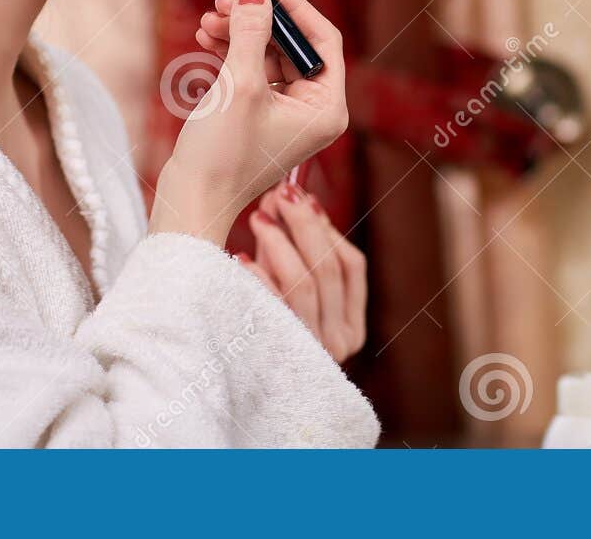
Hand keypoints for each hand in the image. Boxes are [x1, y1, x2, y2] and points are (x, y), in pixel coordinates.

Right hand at [149, 0, 347, 245]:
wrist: (191, 201)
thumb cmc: (223, 154)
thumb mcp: (239, 84)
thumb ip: (251, 32)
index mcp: (326, 108)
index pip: (322, 39)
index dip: (294, 5)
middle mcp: (313, 111)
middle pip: (292, 44)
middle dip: (259, 17)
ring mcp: (286, 114)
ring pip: (268, 54)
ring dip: (240, 31)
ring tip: (210, 18)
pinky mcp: (260, 116)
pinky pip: (252, 70)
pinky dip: (232, 51)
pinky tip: (207, 37)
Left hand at [237, 181, 367, 362]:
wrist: (241, 396)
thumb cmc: (266, 331)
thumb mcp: (288, 290)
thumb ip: (293, 250)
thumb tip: (287, 193)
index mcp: (352, 325)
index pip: (351, 264)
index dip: (325, 226)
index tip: (301, 195)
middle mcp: (341, 341)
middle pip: (328, 268)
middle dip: (303, 225)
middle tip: (279, 194)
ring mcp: (313, 351)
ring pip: (306, 283)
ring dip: (280, 243)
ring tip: (258, 217)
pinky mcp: (281, 355)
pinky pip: (274, 307)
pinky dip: (259, 277)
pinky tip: (239, 257)